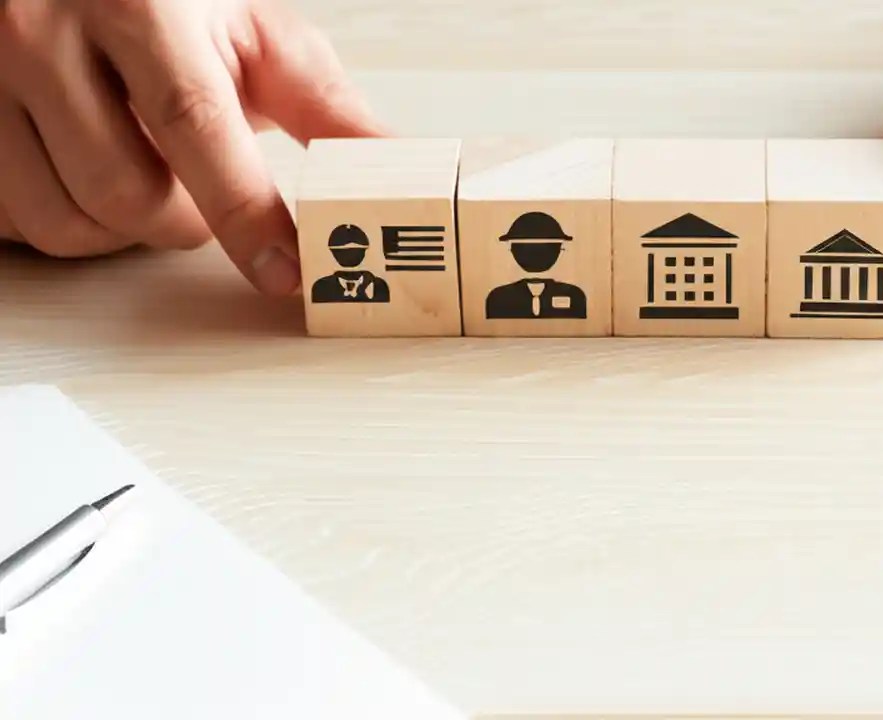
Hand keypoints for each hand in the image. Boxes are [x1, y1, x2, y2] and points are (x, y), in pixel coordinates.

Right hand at [0, 0, 384, 294]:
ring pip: (67, 225)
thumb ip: (326, 110)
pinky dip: (65, 221)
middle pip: (128, 196)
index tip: (286, 270)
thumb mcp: (255, 34)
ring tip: (143, 172)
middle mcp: (44, 33)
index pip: (194, 124)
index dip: (244, 210)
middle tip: (201, 189)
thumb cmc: (169, 2)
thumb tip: (405, 172)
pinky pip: (13, 223)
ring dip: (124, 231)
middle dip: (187, 222)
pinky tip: (85, 170)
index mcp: (139, 5)